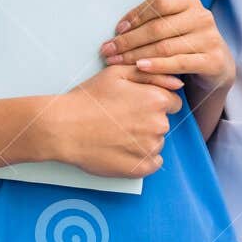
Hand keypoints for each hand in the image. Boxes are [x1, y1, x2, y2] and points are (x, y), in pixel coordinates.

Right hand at [42, 64, 183, 177]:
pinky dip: (142, 158)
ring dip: (144, 139)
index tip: (135, 106)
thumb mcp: (118, 73)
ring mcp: (150, 148)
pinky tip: (123, 150)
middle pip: (163, 122)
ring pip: (157, 142)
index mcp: (156, 100)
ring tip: (118, 134)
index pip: (172, 102)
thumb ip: (152, 74)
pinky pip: (154, 163)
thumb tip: (178, 83)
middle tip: (122, 119)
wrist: (62, 128)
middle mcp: (158, 124)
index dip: (154, 102)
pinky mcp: (140, 168)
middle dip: (148, 120)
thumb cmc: (88, 99)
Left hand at [100, 0, 234, 89]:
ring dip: (136, 55)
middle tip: (108, 50)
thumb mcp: (173, 24)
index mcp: (190, 1)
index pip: (159, 2)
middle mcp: (202, 17)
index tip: (117, 29)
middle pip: (158, 27)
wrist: (217, 65)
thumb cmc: (185, 42)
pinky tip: (140, 67)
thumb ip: (153, 20)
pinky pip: (179, 63)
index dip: (136, 15)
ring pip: (165, 46)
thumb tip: (120, 28)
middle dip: (129, 40)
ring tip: (116, 62)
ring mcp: (209, 38)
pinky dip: (157, 66)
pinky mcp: (212, 60)